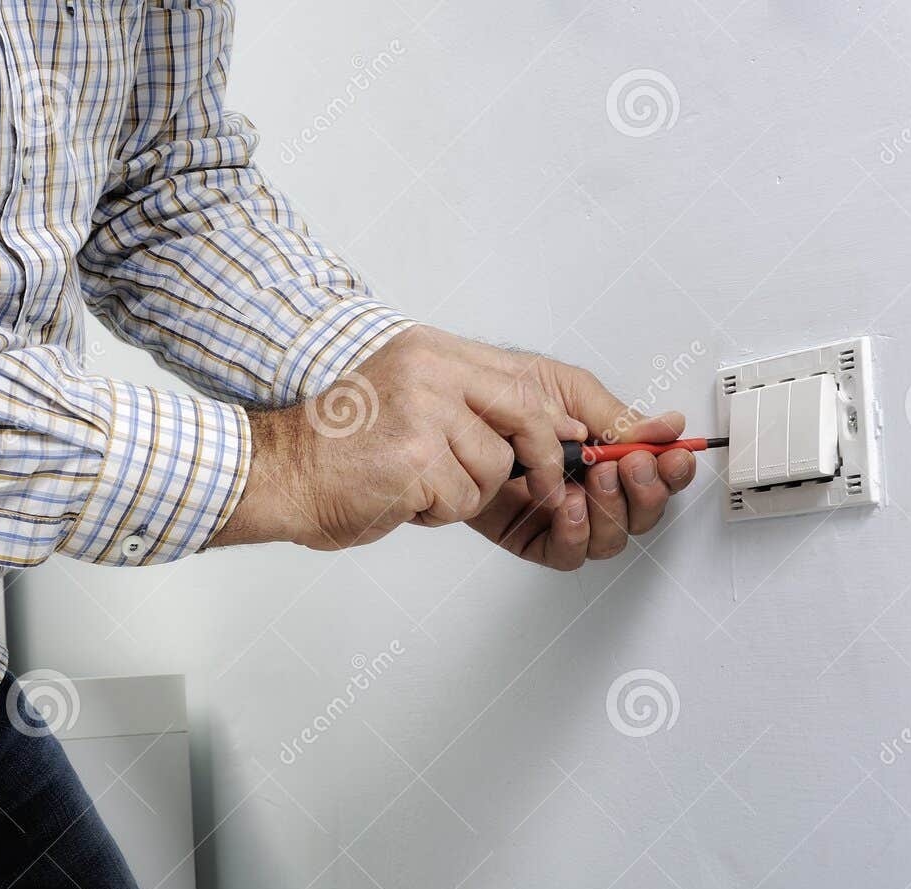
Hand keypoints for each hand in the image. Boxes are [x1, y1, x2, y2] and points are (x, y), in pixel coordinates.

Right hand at [209, 326, 697, 567]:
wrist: (274, 473)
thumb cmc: (337, 450)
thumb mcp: (411, 404)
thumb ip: (478, 409)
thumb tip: (568, 433)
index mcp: (438, 354)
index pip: (536, 381)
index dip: (586, 420)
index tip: (636, 445)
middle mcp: (435, 372)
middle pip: (535, 418)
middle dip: (547, 464)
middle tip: (540, 490)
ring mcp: (425, 413)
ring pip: (497, 469)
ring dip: (464, 493)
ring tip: (415, 482)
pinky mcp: (415, 459)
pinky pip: (461, 499)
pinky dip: (435, 511)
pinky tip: (399, 496)